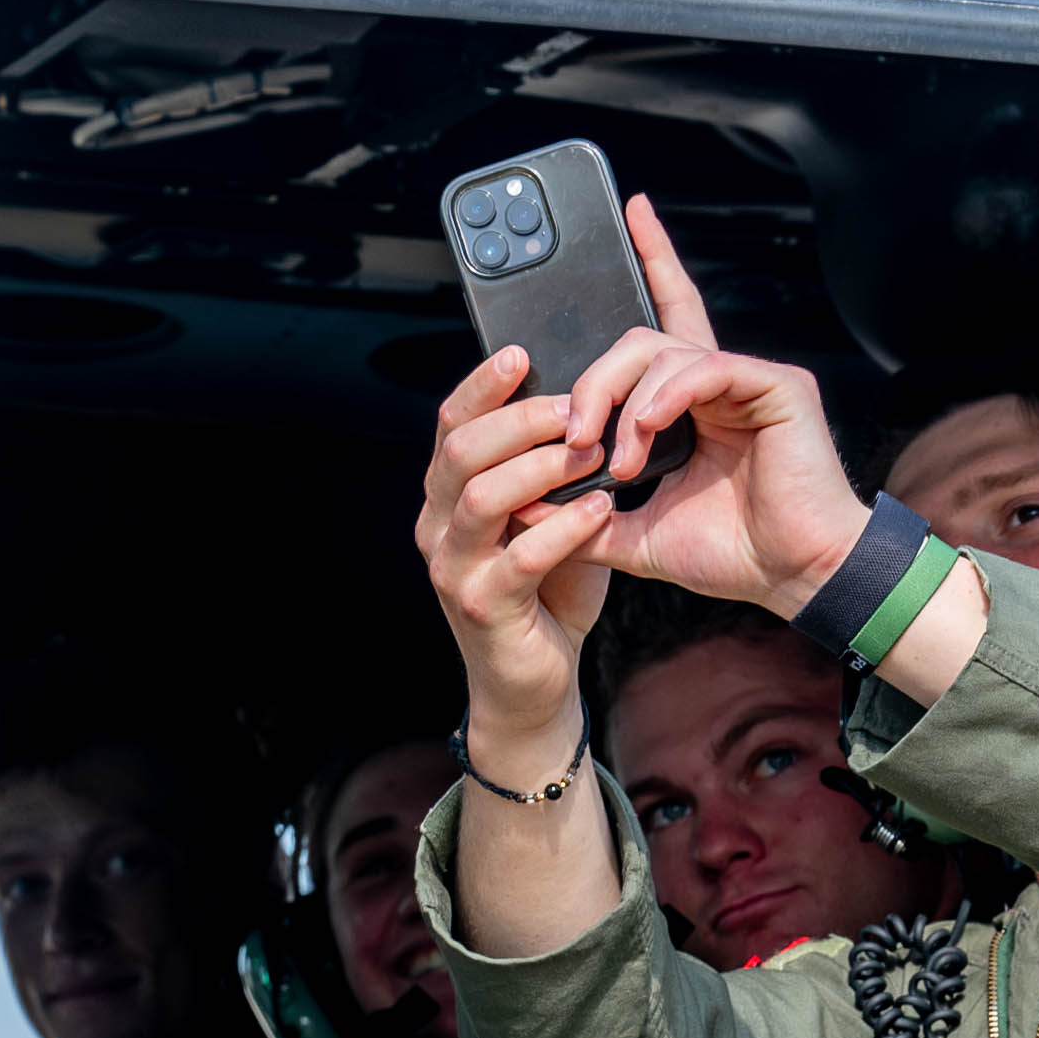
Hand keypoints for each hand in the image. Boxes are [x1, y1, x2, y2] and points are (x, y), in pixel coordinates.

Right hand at [415, 340, 611, 784]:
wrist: (533, 685)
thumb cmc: (547, 593)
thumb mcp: (547, 519)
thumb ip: (552, 472)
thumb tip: (589, 408)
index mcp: (447, 497)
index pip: (452, 425)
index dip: (482, 386)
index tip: (523, 352)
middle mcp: (437, 527)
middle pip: (462, 451)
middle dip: (520, 421)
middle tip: (576, 406)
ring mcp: (453, 569)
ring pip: (482, 497)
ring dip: (541, 467)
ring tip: (592, 453)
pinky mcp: (483, 608)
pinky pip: (521, 556)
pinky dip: (564, 527)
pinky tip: (601, 510)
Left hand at [547, 192, 871, 621]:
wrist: (795, 578)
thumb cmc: (734, 554)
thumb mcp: (638, 533)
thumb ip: (589, 512)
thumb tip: (528, 503)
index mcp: (693, 403)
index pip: (664, 319)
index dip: (653, 259)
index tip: (633, 213)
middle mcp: (720, 381)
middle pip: (640, 339)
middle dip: (594, 381)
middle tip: (574, 434)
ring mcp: (750, 378)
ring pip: (663, 349)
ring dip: (624, 403)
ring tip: (621, 459)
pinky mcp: (777, 385)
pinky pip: (705, 366)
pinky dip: (666, 397)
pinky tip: (651, 432)